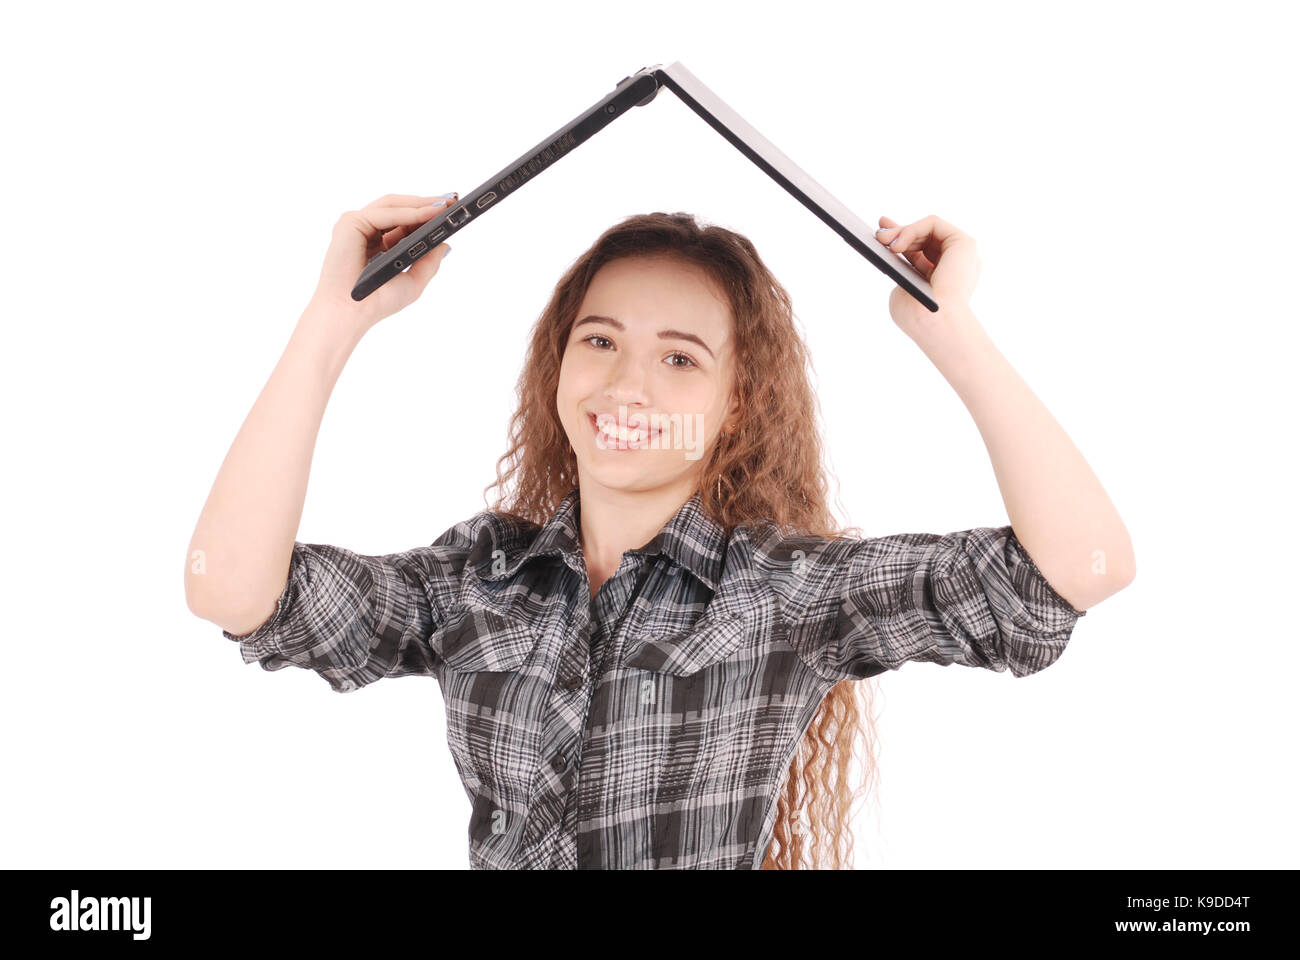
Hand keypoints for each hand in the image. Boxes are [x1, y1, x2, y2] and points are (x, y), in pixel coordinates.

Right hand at [308, 192, 457, 337]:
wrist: (352, 313)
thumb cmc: (377, 302)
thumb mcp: (413, 281)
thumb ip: (429, 263)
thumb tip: (446, 245)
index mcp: (377, 243)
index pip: (403, 220)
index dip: (425, 213)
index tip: (449, 208)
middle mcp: (366, 232)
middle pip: (397, 208)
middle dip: (425, 204)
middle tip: (451, 201)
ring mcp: (356, 225)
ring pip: (391, 206)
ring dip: (420, 204)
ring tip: (444, 205)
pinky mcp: (350, 223)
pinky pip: (385, 213)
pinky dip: (408, 213)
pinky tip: (428, 215)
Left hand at [875, 214, 981, 343]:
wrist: (935, 324)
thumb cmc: (917, 318)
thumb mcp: (902, 291)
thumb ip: (902, 274)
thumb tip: (893, 254)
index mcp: (944, 278)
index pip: (921, 251)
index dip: (901, 238)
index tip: (881, 233)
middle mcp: (956, 264)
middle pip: (924, 237)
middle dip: (897, 232)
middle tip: (878, 236)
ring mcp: (962, 253)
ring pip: (927, 228)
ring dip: (901, 231)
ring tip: (883, 243)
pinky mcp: (964, 243)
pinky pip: (933, 223)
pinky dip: (912, 230)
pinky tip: (898, 245)